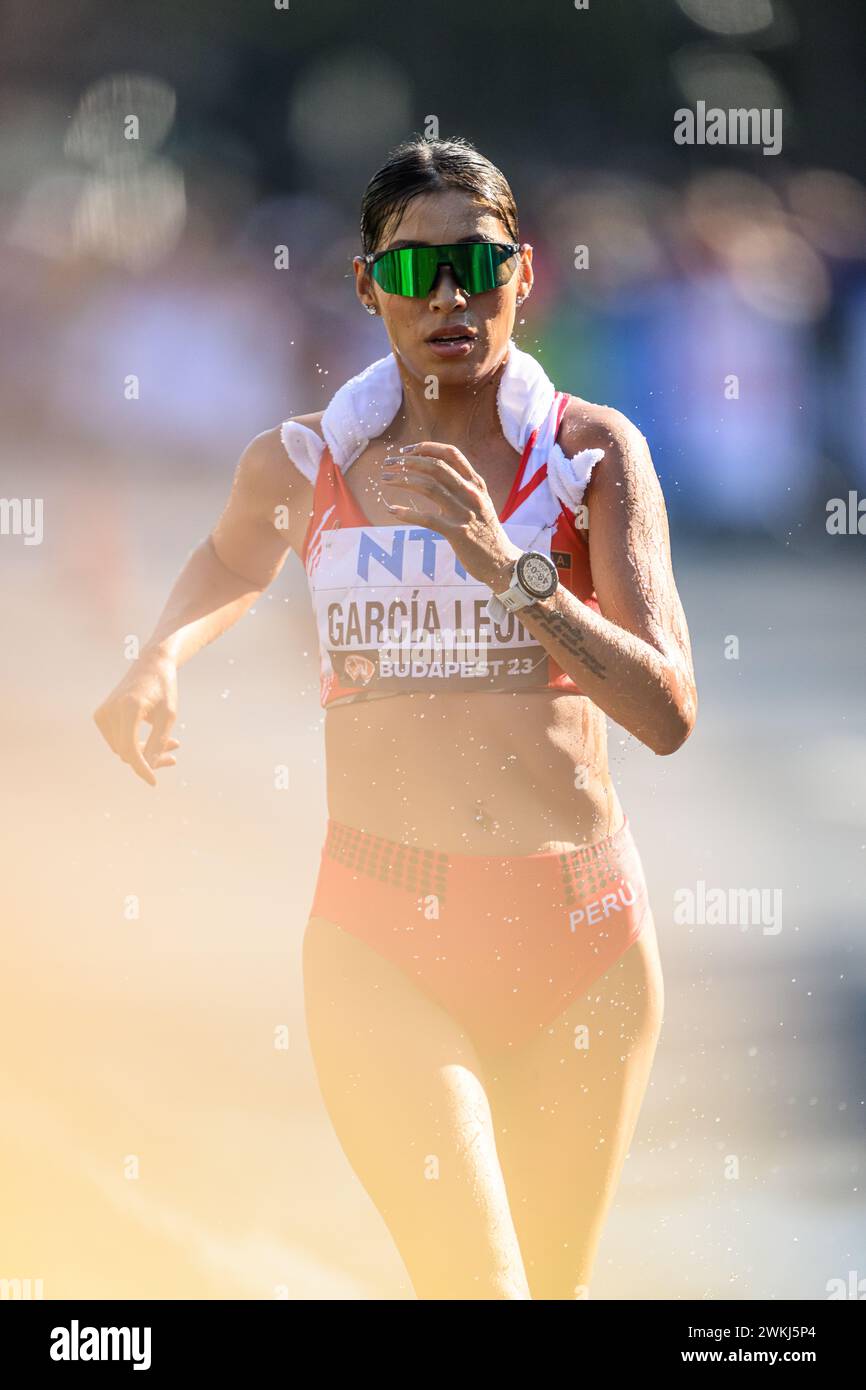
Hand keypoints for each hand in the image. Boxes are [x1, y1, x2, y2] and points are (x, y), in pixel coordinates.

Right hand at [93, 650, 179, 786]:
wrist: (150, 664)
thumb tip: (148, 767)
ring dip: (145, 752)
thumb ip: (158, 742)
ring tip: (172, 744)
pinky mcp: (101, 716)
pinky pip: (118, 741)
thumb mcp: (168, 716)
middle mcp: (110, 711)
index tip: (153, 782)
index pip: (130, 749)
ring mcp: (102, 714)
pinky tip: (156, 739)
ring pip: (122, 749)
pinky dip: (135, 744)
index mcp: (128, 708)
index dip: (142, 768)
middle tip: (174, 755)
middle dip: (150, 758)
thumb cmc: (163, 688)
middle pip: (127, 751)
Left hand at [377, 442, 521, 591]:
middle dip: (408, 461)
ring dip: (402, 480)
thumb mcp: (479, 504)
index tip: (407, 450)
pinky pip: (426, 518)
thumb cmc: (487, 534)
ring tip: (385, 480)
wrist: (503, 563)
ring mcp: (464, 512)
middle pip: (435, 467)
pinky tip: (391, 510)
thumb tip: (435, 478)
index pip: (451, 454)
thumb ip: (461, 489)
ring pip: (428, 486)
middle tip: (388, 463)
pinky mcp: (457, 532)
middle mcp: (470, 494)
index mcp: (476, 484)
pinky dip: (406, 512)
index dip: (427, 447)